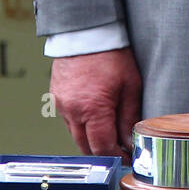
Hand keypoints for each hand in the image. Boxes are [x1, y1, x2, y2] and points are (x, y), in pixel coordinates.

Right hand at [50, 48, 141, 163]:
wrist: (88, 33)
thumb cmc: (113, 55)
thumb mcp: (131, 85)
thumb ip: (130, 115)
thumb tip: (131, 139)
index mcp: (93, 109)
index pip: (102, 147)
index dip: (116, 155)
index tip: (128, 157)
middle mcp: (73, 111)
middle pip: (86, 146)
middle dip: (104, 150)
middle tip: (121, 148)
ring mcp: (61, 106)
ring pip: (76, 134)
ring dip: (91, 137)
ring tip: (111, 131)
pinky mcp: (56, 98)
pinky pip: (69, 120)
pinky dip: (82, 123)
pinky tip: (96, 115)